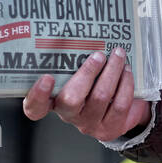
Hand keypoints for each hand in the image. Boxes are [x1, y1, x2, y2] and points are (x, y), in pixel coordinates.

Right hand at [22, 47, 151, 141]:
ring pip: (100, 98)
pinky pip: (119, 104)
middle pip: (71, 99)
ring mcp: (89, 124)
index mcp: (53, 102)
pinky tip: (126, 71)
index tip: (47, 78)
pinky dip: (125, 84)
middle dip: (87, 73)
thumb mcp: (79, 75)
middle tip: (99, 55)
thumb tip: (80, 33)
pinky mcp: (110, 128)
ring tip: (118, 55)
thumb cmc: (94, 86)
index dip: (38, 95)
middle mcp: (68, 115)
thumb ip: (73, 63)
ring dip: (111, 72)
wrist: (121, 111)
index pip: (35, 108)